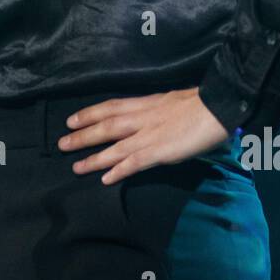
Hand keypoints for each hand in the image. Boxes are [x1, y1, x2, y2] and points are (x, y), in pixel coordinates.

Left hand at [57, 89, 230, 184]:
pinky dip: (119, 170)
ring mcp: (150, 134)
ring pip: (115, 146)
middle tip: (61, 144)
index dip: (89, 113)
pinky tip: (105, 178)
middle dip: (83, 135)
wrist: (218, 106)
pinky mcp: (160, 150)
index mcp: (146, 104)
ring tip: (75, 167)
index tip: (71, 120)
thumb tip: (146, 119)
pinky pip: (135, 162)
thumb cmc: (201, 103)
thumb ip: (156, 112)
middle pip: (106, 126)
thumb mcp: (171, 101)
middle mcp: (143, 118)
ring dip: (94, 158)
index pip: (111, 106)